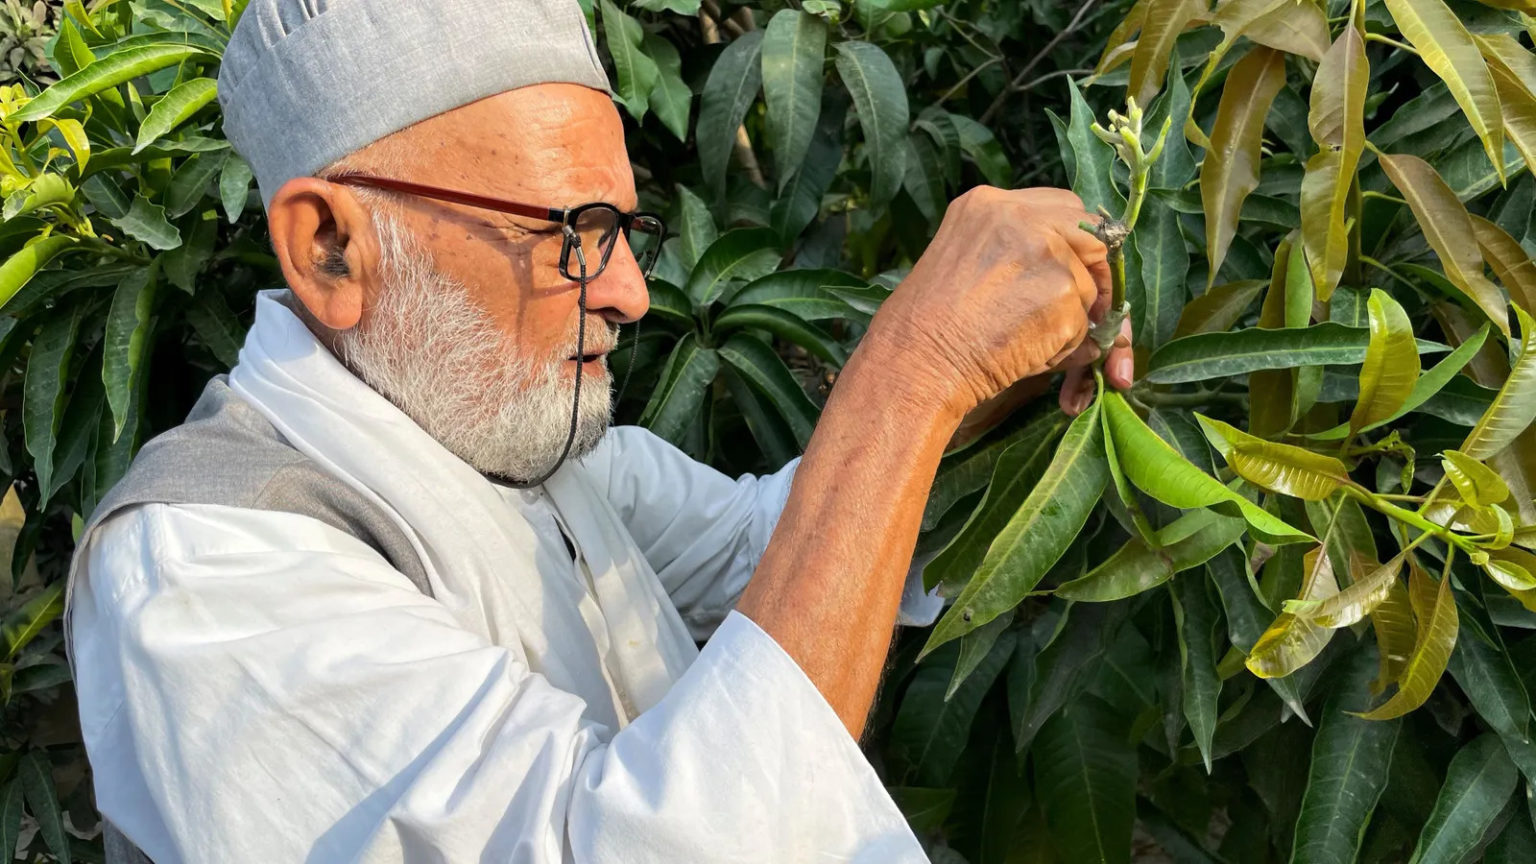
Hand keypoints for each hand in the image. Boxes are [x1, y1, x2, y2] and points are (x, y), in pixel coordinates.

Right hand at [864, 186, 1132, 425]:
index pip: (1061, 208)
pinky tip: (1024, 353)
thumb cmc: (925, 329)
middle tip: (1078, 310)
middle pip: (1090, 233)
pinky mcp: (1064, 291)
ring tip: (1022, 340)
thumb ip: (1012, 255)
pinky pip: (1084, 326)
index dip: (1073, 244)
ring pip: (1086, 286)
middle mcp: (1020, 215)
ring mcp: (1046, 250)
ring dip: (1069, 320)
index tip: (1070, 273)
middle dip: (1091, 274)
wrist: (915, 362)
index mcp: (988, 204)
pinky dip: (1063, 347)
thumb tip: (1068, 276)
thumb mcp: (963, 264)